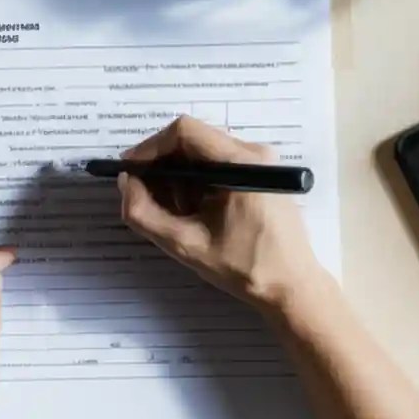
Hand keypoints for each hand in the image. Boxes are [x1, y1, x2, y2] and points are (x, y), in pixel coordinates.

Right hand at [117, 116, 327, 321]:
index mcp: (241, 163)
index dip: (151, 147)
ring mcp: (261, 161)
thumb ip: (145, 214)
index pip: (185, 131)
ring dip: (181, 178)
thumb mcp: (186, 245)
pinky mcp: (261, 174)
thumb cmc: (244, 268)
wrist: (292, 287)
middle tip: (151, 200)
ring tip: (180, 215)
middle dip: (165, 167)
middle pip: (193, 140)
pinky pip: (218, 165)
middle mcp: (254, 152)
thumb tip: (125, 183)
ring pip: (203, 153)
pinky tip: (198, 214)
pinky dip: (198, 183)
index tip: (131, 172)